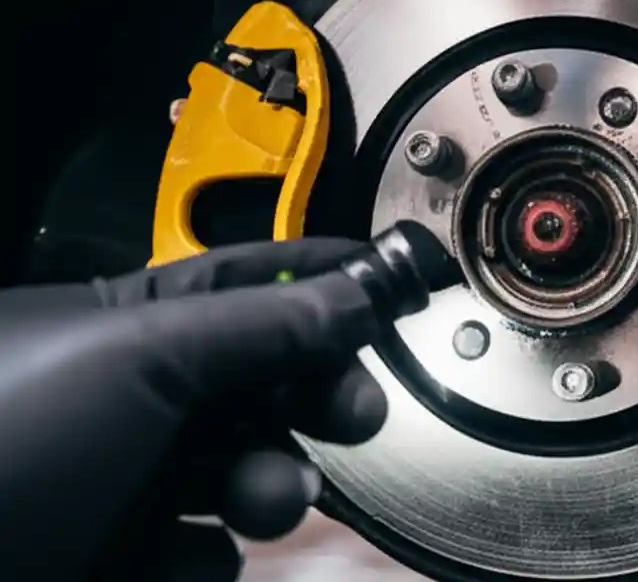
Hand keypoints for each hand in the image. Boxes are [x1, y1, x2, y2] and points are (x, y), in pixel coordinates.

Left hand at [0, 238, 384, 580]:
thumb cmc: (6, 438)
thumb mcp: (141, 357)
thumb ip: (265, 323)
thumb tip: (362, 287)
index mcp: (134, 323)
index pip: (256, 282)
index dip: (330, 279)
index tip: (403, 286)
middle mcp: (137, 397)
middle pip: (267, 383)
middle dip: (318, 396)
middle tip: (356, 412)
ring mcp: (129, 483)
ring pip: (245, 474)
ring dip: (268, 485)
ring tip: (256, 502)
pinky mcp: (123, 560)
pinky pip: (201, 555)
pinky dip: (200, 558)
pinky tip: (169, 556)